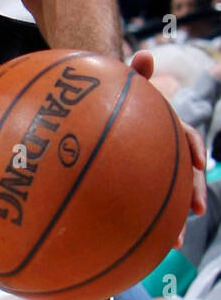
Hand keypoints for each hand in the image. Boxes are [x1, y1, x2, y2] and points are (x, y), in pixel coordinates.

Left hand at [129, 51, 207, 239]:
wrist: (99, 110)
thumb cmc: (112, 99)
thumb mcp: (121, 85)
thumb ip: (133, 74)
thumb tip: (143, 53)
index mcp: (165, 127)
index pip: (186, 136)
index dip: (195, 148)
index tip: (200, 161)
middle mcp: (164, 150)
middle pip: (186, 173)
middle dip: (193, 193)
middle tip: (195, 211)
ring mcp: (151, 169)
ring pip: (169, 195)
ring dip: (174, 219)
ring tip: (173, 242)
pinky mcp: (135, 185)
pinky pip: (142, 205)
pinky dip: (142, 224)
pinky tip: (135, 246)